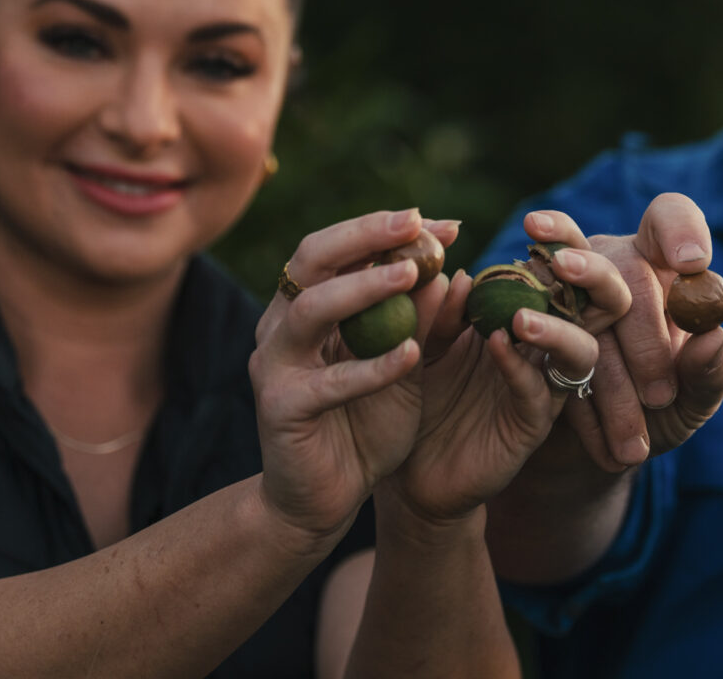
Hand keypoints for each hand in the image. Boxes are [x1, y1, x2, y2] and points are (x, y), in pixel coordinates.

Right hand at [249, 208, 459, 547]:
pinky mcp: (280, 410)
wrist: (322, 499)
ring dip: (363, 289)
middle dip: (365, 236)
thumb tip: (448, 265)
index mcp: (305, 306)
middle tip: (417, 223)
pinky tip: (409, 355)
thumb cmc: (363, 422)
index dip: (386, 230)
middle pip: (311, 259)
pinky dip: (370, 367)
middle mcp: (280, 326)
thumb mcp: (402, 362)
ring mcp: (274, 367)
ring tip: (413, 274)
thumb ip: (419, 319)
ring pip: (310, 311)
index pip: (338, 249)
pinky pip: (328, 383)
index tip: (443, 224)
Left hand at [382, 254, 611, 521]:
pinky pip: (540, 394)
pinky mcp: (531, 426)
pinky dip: (520, 368)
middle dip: (593, 274)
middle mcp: (548, 345)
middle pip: (602, 301)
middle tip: (560, 261)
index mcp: (528, 309)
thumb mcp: (419, 340)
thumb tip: (455, 269)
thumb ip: (435, 308)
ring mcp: (545, 386)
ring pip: (584, 351)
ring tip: (521, 318)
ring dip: (559, 329)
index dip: (562, 238)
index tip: (534, 223)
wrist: (408, 465)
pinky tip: (496, 348)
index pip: (564, 265)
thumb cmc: (420, 391)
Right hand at [525, 194, 722, 473]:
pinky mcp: (517, 317)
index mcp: (661, 269)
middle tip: (659, 398)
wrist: (596, 448)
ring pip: (574, 304)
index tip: (693, 263)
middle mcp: (609, 262)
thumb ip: (711, 372)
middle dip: (646, 340)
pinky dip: (562, 382)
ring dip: (604, 376)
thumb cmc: (659, 412)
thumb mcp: (693, 400)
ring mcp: (556, 284)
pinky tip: (585, 426)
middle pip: (622, 269)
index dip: (680, 230)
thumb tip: (712, 336)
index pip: (667, 217)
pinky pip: (533, 332)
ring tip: (629, 441)